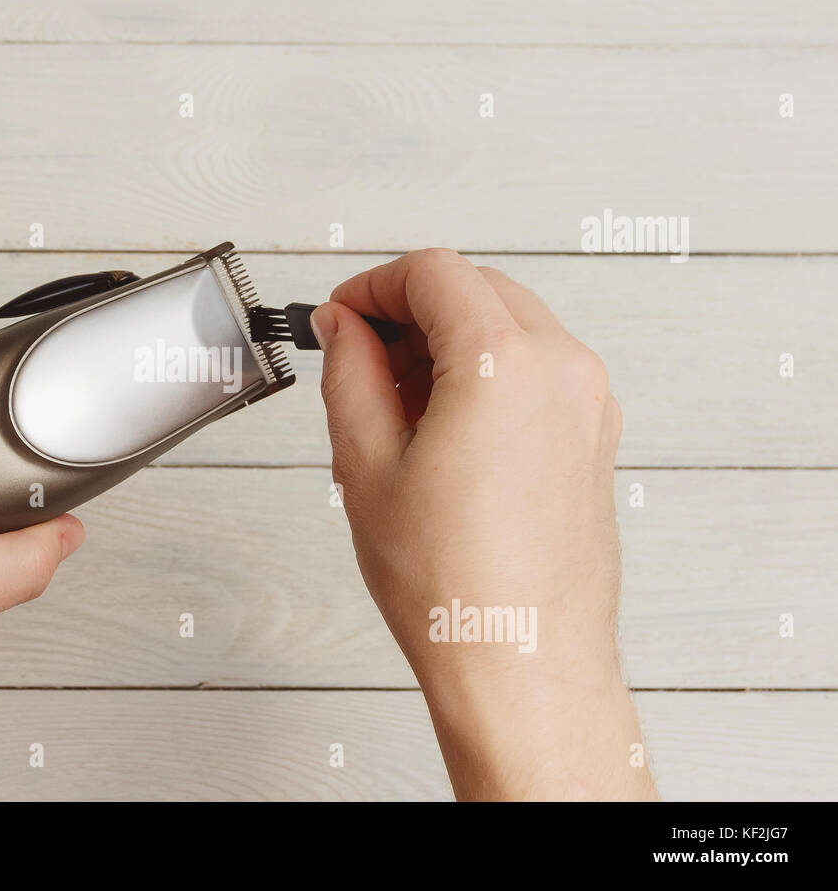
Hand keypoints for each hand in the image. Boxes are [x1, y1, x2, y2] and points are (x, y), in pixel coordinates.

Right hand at [312, 249, 655, 799]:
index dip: (373, 286)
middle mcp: (562, 369)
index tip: (340, 319)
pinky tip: (441, 435)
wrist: (522, 664)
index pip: (433, 272)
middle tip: (358, 362)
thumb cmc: (452, 585)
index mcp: (503, 363)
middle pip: (476, 288)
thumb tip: (344, 328)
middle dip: (409, 312)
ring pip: (508, 326)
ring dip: (447, 344)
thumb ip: (349, 372)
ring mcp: (589, 403)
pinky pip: (536, 369)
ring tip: (395, 413)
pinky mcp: (595, 435)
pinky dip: (485, 374)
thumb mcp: (365, 464)